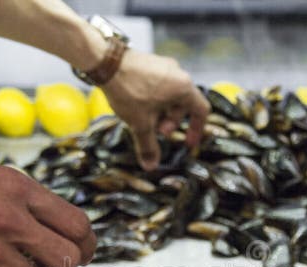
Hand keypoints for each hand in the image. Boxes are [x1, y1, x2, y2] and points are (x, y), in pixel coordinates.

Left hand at [102, 50, 209, 170]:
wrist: (105, 61)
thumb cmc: (128, 90)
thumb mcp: (140, 123)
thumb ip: (148, 146)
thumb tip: (151, 166)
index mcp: (184, 87)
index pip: (201, 110)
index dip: (197, 129)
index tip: (187, 142)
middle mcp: (178, 74)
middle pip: (184, 105)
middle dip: (171, 122)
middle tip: (157, 131)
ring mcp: (164, 66)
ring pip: (170, 96)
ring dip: (161, 112)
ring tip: (144, 119)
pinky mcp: (151, 63)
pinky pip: (160, 86)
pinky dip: (154, 100)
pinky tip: (137, 106)